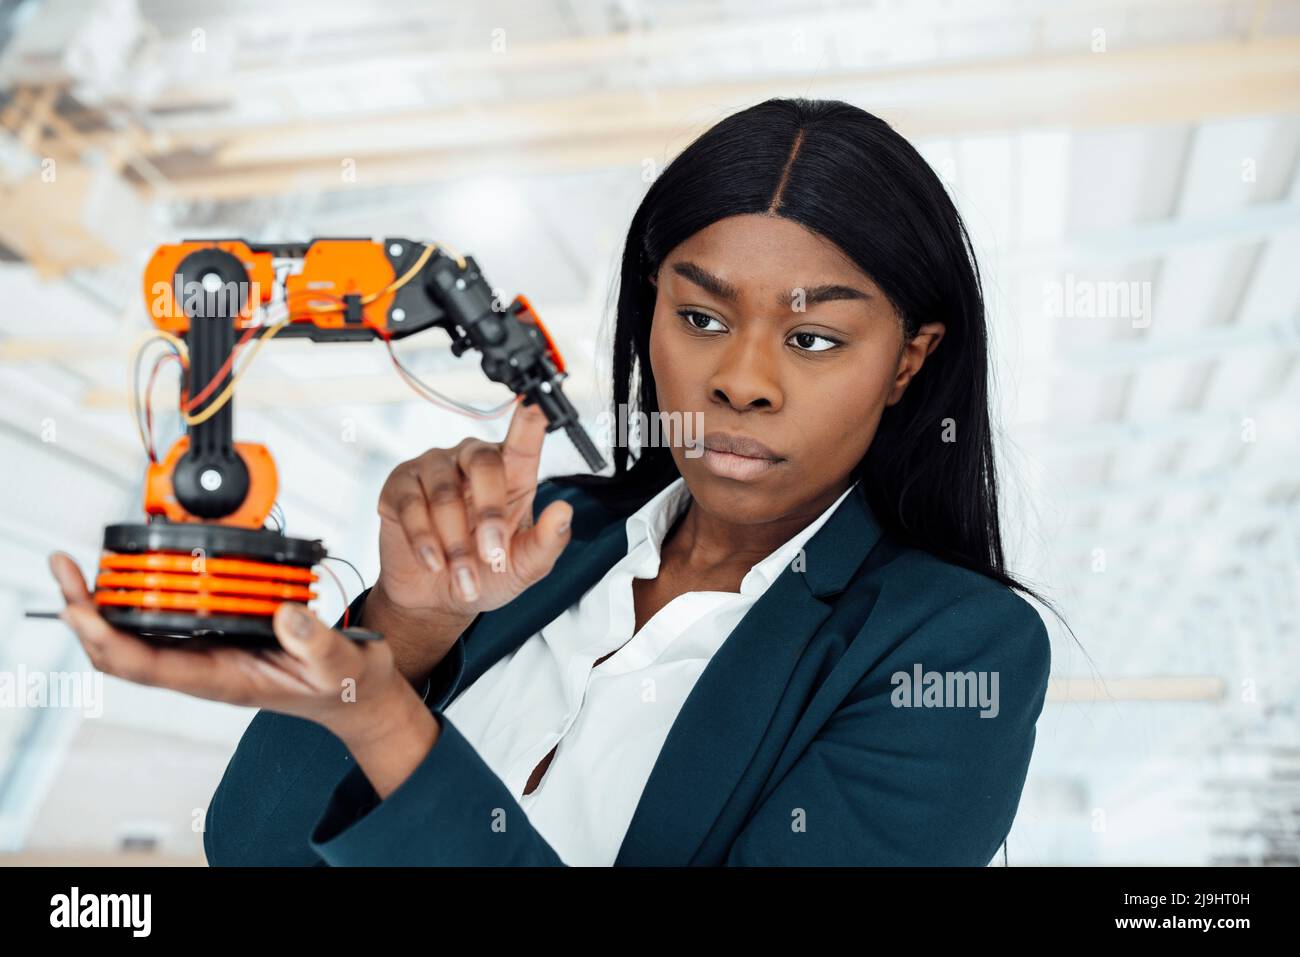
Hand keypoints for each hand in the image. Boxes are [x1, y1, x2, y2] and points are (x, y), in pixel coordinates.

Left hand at [47, 552, 421, 752]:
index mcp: (223, 680)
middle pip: (122, 650)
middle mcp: (206, 667)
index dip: (103, 637)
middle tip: (67, 567)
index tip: (78, 605)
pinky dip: (143, 594)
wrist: (358, 694)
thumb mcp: (342, 665)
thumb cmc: (347, 684)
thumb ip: (317, 643)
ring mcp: (210, 652)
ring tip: (86, 566)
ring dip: (105, 604)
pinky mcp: (221, 635)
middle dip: (86, 613)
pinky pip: (166, 618)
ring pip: (136, 635)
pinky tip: (141, 569)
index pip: (144, 666)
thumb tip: (284, 613)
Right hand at [375, 399, 573, 617]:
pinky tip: (433, 562)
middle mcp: (472, 460)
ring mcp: (434, 469)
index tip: (539, 398)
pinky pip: (411, 505)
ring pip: (445, 494)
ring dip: (455, 543)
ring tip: (463, 578)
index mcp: (512, 473)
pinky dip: (423, 540)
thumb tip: (563, 511)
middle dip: (489, 515)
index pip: (524, 436)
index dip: (531, 416)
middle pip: (483, 463)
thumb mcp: (525, 567)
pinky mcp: (399, 485)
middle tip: (492, 556)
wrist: (436, 601)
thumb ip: (548, 542)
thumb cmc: (486, 575)